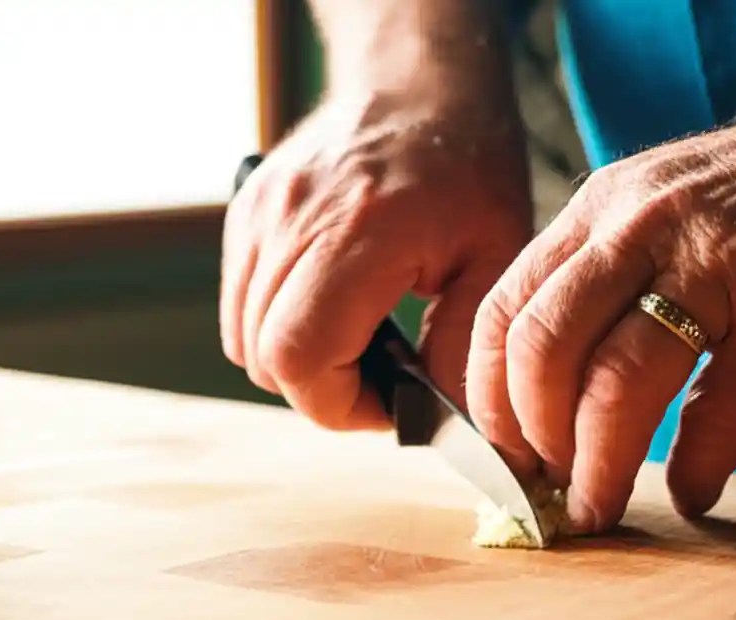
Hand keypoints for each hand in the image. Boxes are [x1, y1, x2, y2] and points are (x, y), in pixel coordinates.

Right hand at [221, 90, 530, 429]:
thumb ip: (466, 346)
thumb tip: (440, 418)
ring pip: (243, 336)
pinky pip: (239, 301)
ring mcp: (260, 213)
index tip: (391, 402)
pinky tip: (331, 306)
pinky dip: (276, 324)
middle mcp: (293, 220)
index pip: (299, 357)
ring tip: (359, 339)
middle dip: (323, 389)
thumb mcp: (496, 256)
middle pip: (265, 357)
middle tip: (381, 377)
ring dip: (297, 359)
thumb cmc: (467, 163)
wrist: (419, 84)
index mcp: (360, 231)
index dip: (340, 405)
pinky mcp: (245, 211)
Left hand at [467, 88, 735, 531]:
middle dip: (533, 439)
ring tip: (601, 508)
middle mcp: (641, 224)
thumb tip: (568, 403)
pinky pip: (718, 411)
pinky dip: (698, 468)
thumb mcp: (675, 211)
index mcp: (606, 209)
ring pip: (612, 381)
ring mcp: (714, 263)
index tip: (504, 454)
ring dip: (596, 464)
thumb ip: (615, 287)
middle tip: (549, 487)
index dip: (490, 398)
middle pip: (541, 349)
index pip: (504, 310)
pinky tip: (695, 494)